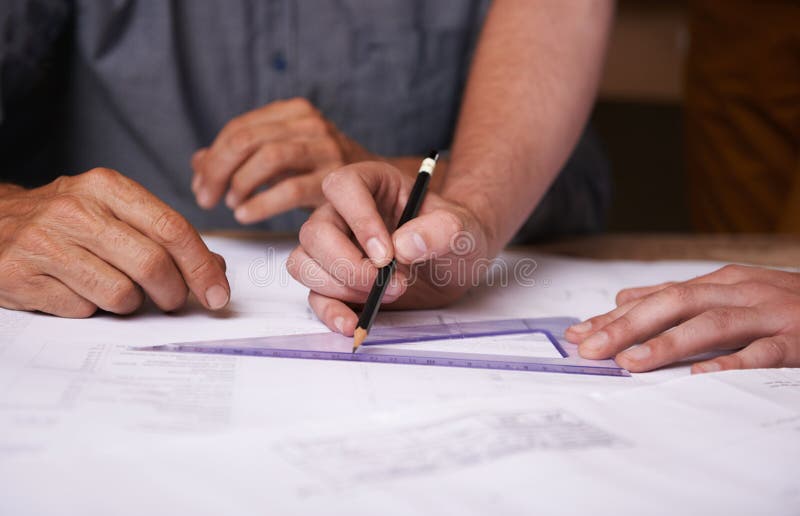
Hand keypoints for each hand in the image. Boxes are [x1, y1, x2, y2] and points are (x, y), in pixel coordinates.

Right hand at [0, 168, 229, 316]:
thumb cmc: (68, 221)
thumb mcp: (115, 212)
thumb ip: (165, 235)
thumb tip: (216, 268)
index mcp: (106, 187)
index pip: (172, 228)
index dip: (202, 267)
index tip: (218, 293)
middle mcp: (75, 210)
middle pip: (152, 264)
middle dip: (174, 292)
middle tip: (174, 301)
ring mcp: (45, 244)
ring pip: (120, 293)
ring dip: (131, 304)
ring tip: (117, 291)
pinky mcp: (22, 277)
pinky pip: (83, 310)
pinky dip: (92, 310)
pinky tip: (79, 292)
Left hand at [191, 97, 373, 223]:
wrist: (375, 188)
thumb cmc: (322, 174)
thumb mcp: (281, 158)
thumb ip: (240, 158)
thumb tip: (197, 163)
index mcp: (294, 112)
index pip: (239, 128)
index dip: (213, 158)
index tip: (201, 187)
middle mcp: (310, 123)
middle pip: (247, 139)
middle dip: (218, 171)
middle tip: (206, 198)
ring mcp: (326, 148)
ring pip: (268, 158)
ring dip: (239, 184)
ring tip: (231, 205)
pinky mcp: (336, 178)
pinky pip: (290, 188)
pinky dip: (261, 203)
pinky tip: (246, 214)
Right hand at [286, 162, 490, 334]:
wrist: (457, 263)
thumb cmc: (455, 235)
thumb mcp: (462, 227)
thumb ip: (441, 230)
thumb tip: (404, 246)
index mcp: (372, 184)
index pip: (342, 186)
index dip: (358, 218)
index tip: (386, 253)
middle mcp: (344, 213)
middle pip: (316, 231)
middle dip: (349, 264)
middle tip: (388, 280)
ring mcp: (335, 248)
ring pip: (305, 263)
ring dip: (342, 287)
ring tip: (388, 295)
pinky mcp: (336, 281)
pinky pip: (315, 296)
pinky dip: (330, 312)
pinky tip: (353, 323)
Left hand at [565, 264, 799, 372]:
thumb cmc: (781, 304)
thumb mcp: (728, 293)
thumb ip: (677, 298)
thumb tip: (623, 298)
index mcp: (719, 282)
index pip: (656, 296)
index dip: (615, 316)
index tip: (579, 334)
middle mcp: (739, 292)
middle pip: (674, 303)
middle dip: (628, 326)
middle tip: (591, 349)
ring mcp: (768, 314)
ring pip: (712, 323)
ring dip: (669, 342)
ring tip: (632, 362)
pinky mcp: (798, 339)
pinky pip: (763, 352)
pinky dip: (732, 363)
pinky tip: (703, 376)